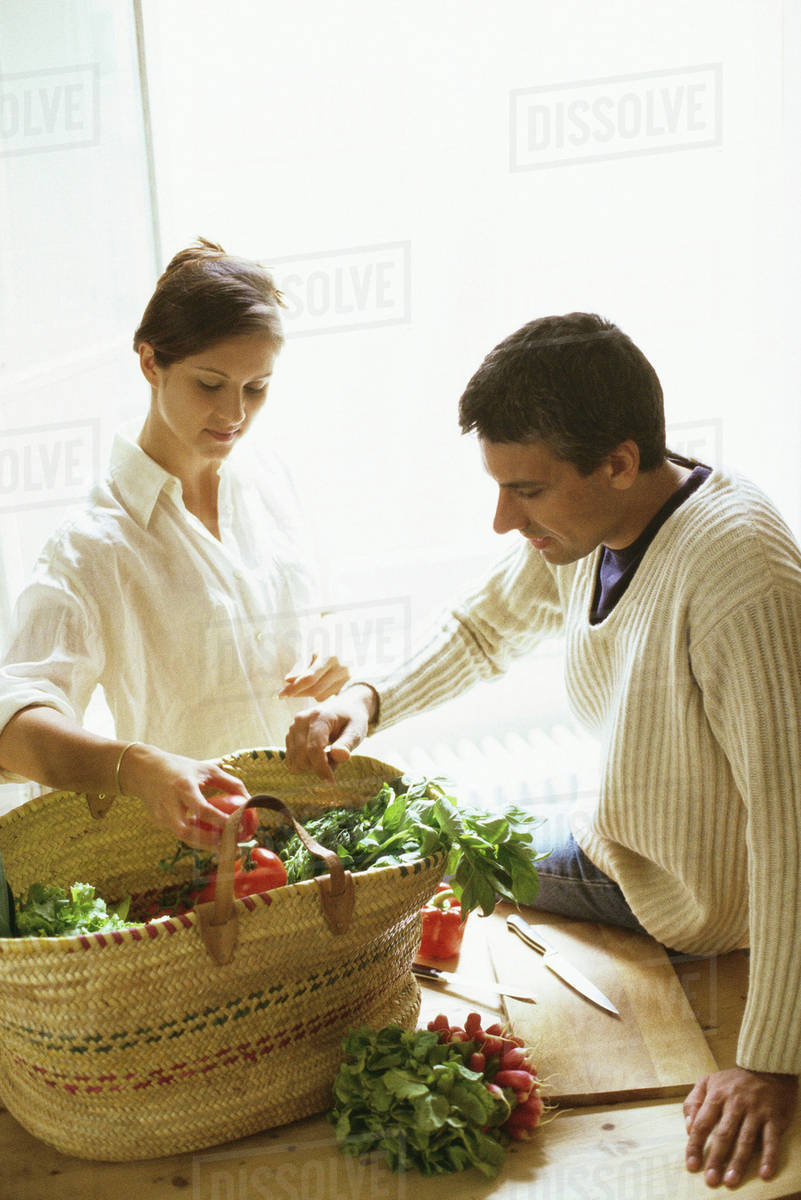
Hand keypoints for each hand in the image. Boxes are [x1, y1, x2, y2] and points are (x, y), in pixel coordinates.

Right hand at [118, 742, 250, 849]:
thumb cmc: (182, 768)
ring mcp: (160, 815)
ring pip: (183, 838)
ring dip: (206, 845)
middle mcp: (169, 803)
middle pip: (186, 832)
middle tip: (233, 846)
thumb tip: (250, 800)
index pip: (201, 809)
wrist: (143, 769)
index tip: (239, 827)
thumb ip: (230, 783)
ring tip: (227, 848)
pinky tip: (212, 840)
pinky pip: (180, 833)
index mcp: (182, 786)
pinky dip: (197, 838)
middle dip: (210, 843)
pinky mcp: (158, 821)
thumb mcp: (207, 769)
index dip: (220, 821)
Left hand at [278, 653, 349, 701]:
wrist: (351, 648)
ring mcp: (347, 680)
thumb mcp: (312, 652)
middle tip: (285, 693)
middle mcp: (341, 669)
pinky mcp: (349, 688)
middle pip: (314, 690)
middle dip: (297, 692)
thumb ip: (301, 667)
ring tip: (306, 683)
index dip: (293, 688)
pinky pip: (327, 697)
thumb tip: (288, 680)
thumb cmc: (326, 648)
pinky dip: (318, 694)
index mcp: (330, 657)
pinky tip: (319, 684)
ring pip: (320, 696)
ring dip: (307, 693)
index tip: (280, 695)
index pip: (308, 678)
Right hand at [284, 684, 376, 780]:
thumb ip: (347, 744)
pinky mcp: (290, 733)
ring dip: (311, 765)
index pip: (314, 749)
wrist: (345, 706)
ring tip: (328, 756)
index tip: (331, 782)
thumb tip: (340, 757)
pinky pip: (291, 757)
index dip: (321, 768)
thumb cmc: (352, 719)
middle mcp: (302, 720)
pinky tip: (318, 756)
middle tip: (335, 761)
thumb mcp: (356, 730)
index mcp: (320, 717)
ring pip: (295, 759)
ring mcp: (293, 726)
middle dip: (318, 767)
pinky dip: (304, 762)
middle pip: (302, 756)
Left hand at [684, 1066, 797, 1187]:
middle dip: (716, 1159)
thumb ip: (693, 1102)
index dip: (695, 1145)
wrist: (766, 1066)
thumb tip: (687, 1127)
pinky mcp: (774, 1118)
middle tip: (711, 1180)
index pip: (702, 1124)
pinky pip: (771, 1140)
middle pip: (723, 1135)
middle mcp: (735, 1104)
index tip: (691, 1165)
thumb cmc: (734, 1080)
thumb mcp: (708, 1082)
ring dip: (738, 1162)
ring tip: (731, 1181)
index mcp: (717, 1096)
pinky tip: (764, 1173)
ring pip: (745, 1140)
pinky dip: (769, 1157)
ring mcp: (756, 1111)